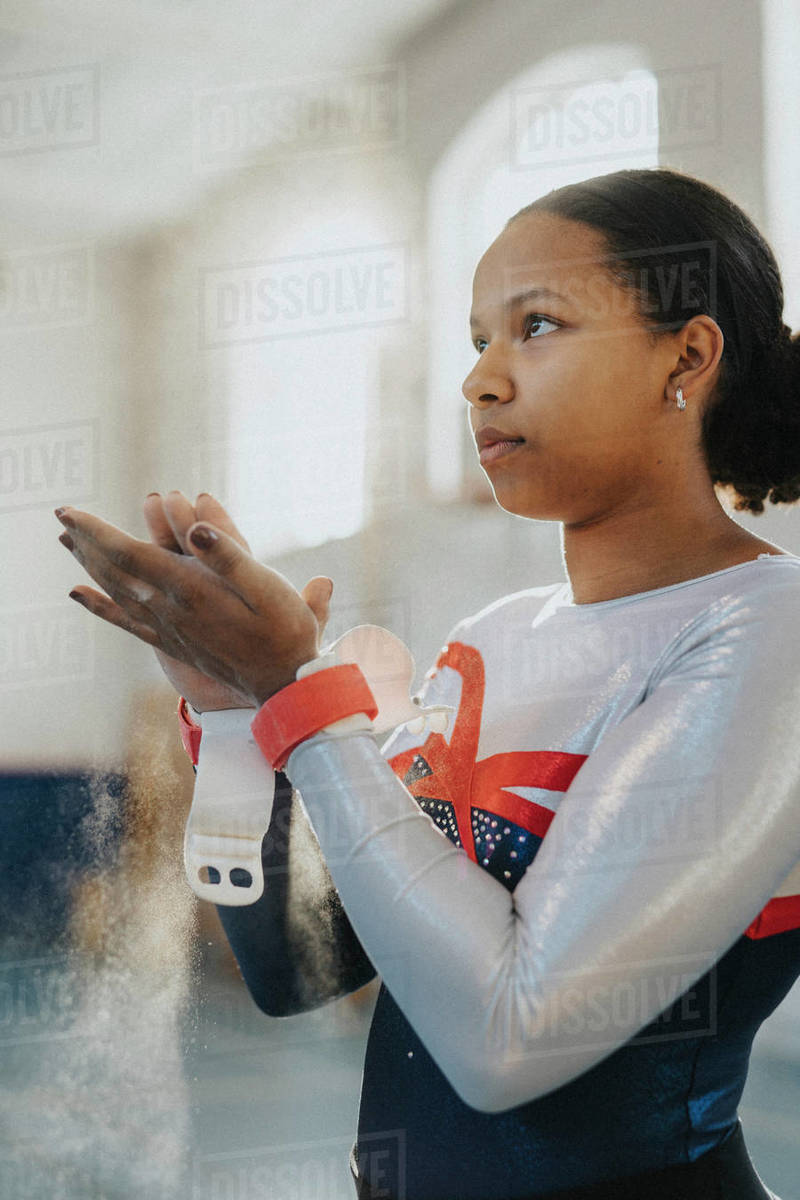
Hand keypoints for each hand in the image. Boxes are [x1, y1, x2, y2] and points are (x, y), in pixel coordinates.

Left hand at [56, 498, 334, 707]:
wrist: (283, 685)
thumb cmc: (284, 633)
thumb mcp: (267, 587)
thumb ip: (231, 556)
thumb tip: (196, 529)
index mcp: (190, 591)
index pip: (131, 554)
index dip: (97, 531)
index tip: (68, 510)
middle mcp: (170, 610)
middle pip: (116, 570)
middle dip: (86, 541)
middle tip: (60, 516)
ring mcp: (168, 629)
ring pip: (117, 591)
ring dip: (89, 564)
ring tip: (67, 542)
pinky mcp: (173, 642)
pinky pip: (126, 621)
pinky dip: (99, 605)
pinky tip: (80, 595)